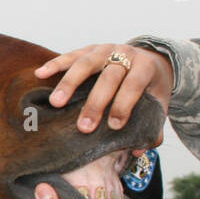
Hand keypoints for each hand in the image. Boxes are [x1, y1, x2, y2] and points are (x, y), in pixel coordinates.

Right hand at [34, 43, 173, 133]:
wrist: (152, 59)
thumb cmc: (151, 87)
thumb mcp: (159, 104)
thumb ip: (152, 127)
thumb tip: (138, 149)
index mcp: (146, 67)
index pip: (134, 84)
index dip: (124, 104)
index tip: (114, 126)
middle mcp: (126, 54)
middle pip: (109, 76)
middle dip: (96, 102)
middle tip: (84, 127)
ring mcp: (106, 49)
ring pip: (87, 63)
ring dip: (70, 83)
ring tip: (56, 103)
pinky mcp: (90, 49)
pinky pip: (71, 55)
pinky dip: (55, 64)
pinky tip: (41, 74)